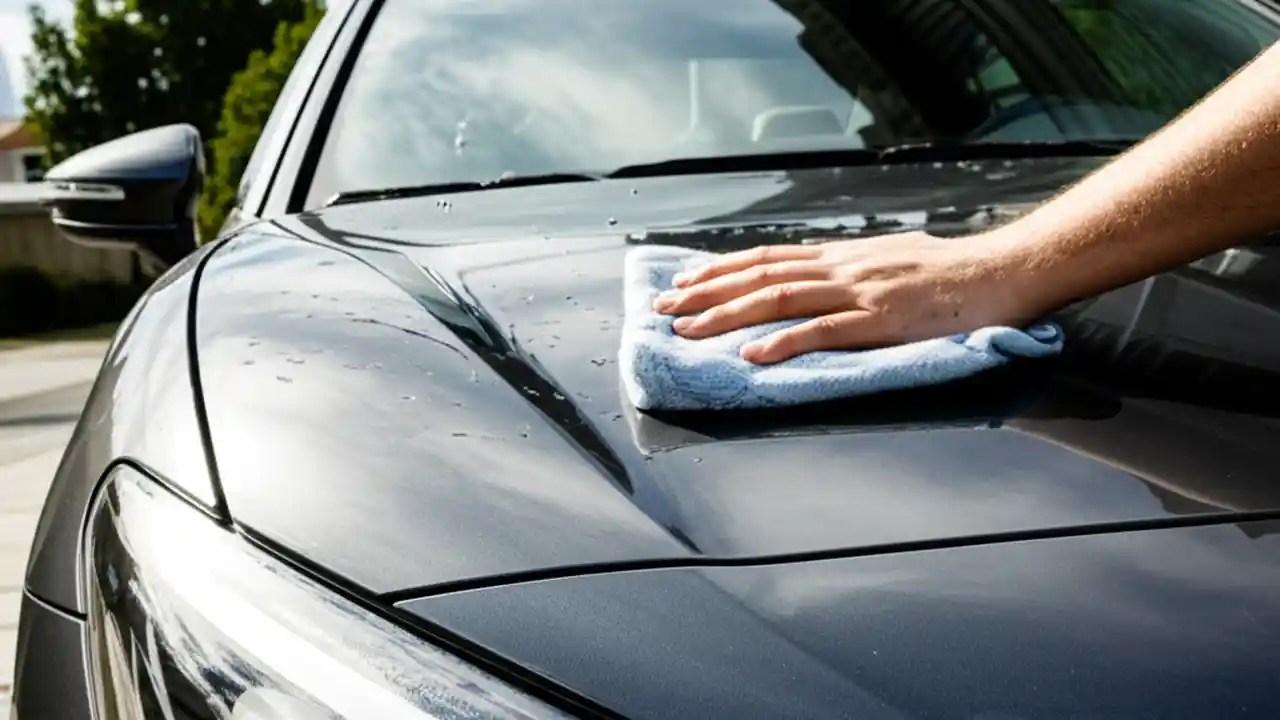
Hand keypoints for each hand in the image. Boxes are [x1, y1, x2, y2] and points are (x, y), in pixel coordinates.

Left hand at [652, 232, 1040, 363]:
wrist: (1002, 271)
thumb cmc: (950, 271)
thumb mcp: (889, 259)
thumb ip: (850, 271)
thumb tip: (814, 279)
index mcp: (842, 256)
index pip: (767, 258)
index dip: (721, 271)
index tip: (685, 284)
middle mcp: (842, 268)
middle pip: (760, 276)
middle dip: (707, 293)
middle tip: (665, 309)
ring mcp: (861, 293)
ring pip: (780, 299)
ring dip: (729, 316)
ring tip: (690, 331)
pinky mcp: (883, 321)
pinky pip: (825, 332)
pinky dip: (784, 343)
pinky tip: (753, 355)